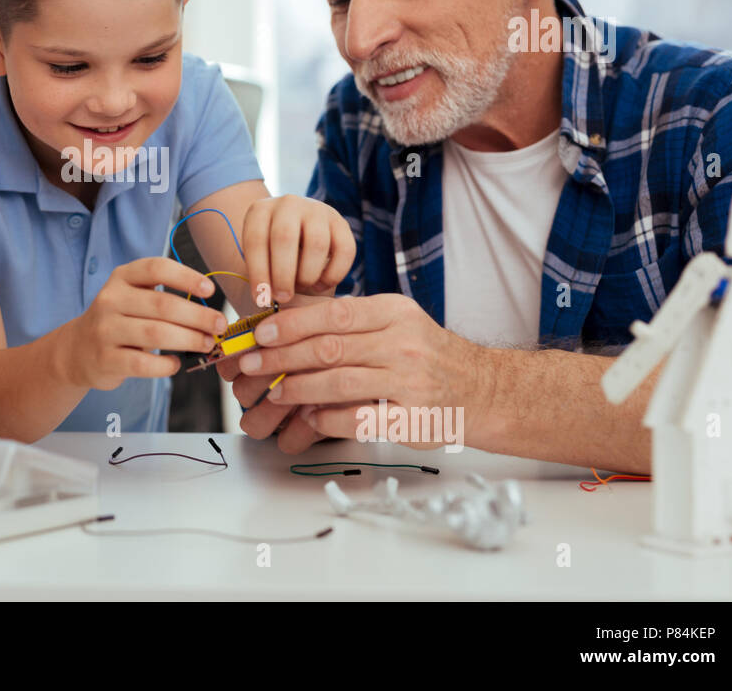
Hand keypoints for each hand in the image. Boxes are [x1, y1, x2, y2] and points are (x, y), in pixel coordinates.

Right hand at [60, 257, 227, 389]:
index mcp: (122, 277)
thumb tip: (211, 313)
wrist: (77, 349)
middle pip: (162, 305)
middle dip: (198, 316)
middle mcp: (110, 299)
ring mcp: (105, 329)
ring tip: (207, 344)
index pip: (156, 268)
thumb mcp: (133, 297)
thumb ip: (164, 297)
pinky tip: (175, 364)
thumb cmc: (120, 320)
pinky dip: (165, 365)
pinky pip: (143, 363)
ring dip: (188, 339)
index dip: (186, 277)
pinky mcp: (105, 359)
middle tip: (220, 325)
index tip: (209, 289)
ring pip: (155, 334)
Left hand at [231, 294, 483, 451]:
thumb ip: (349, 320)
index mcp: (395, 313)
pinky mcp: (412, 419)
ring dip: (299, 388)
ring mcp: (410, 383)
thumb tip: (286, 317)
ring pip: (341, 383)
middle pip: (331, 348)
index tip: (261, 334)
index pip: (336, 314)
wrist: (481, 389)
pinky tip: (308, 417)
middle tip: (250, 364)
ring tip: (274, 392)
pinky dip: (327, 418)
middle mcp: (404, 344)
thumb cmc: (424, 352)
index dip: (293, 325)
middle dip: (282, 357)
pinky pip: (359, 418)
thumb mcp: (395, 322)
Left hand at [241, 195, 354, 303]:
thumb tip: (264, 300)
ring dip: (308, 274)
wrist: (297, 235)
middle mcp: (288, 204)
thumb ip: (261, 276)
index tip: (261, 297)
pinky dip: (334, 274)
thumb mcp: (259, 259)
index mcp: (260, 211)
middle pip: (284, 238)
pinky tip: (320, 285)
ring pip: (316, 243)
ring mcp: (317, 210)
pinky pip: (345, 250)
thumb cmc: (272, 255)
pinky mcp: (341, 223)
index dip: (258, 272)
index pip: (256, 240)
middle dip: (283, 274)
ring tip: (302, 288)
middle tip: (283, 298)